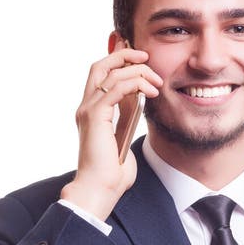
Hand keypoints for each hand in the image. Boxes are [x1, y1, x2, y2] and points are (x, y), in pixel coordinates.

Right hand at [60, 38, 162, 220]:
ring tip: (157, 81)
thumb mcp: (124, 139)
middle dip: (124, 54)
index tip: (142, 60)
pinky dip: (135, 83)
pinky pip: (115, 88)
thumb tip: (139, 105)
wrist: (99, 189)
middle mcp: (86, 107)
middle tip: (147, 57)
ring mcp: (88, 110)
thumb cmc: (112, 174)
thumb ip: (127, 121)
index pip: (101, 75)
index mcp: (92, 112)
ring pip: (110, 72)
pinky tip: (151, 91)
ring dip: (137, 71)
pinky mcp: (95, 116)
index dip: (119, 61)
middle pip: (100, 65)